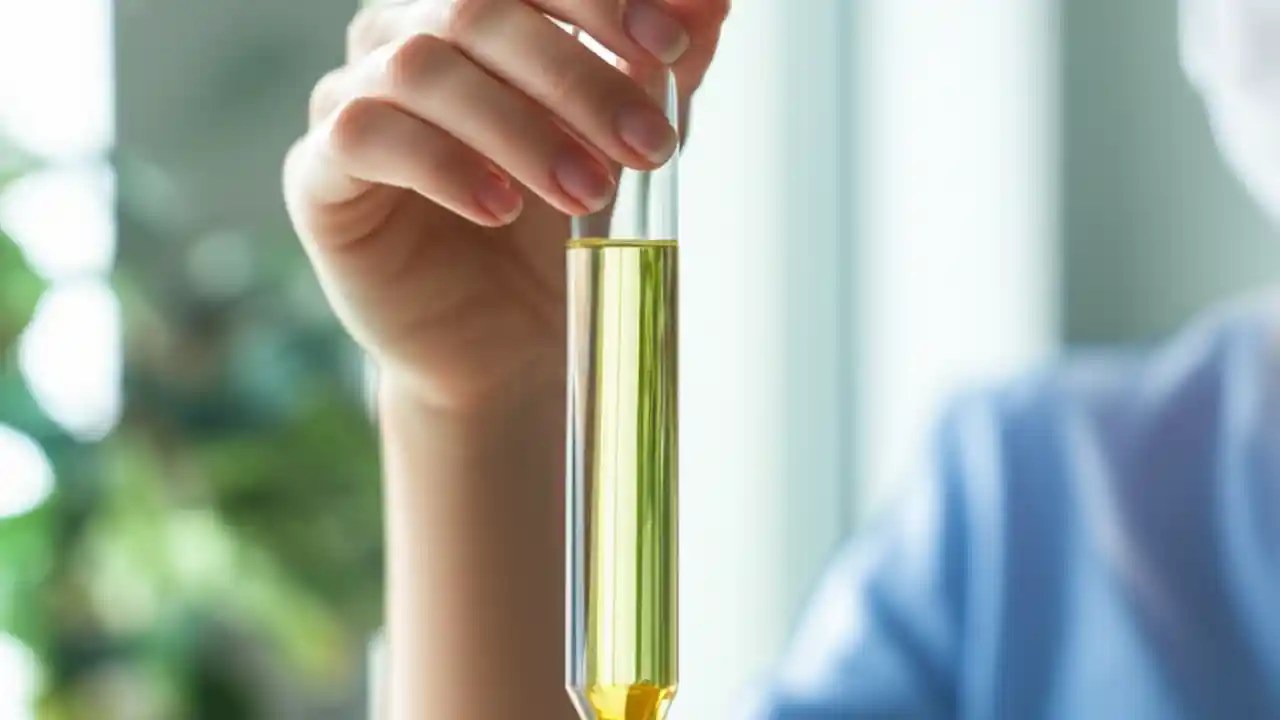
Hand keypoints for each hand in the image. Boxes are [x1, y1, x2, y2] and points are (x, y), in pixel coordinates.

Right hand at [283, 0, 727, 412]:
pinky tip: (500, 208)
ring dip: (520, 127)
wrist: (506, 340)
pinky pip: (364, 137)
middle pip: (477, 10)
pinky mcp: (318, 171)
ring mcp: (352, 97)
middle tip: (649, 147)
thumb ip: (658, 65)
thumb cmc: (557, 227)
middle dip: (578, 76)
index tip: (674, 49)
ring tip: (588, 191)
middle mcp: (403, 36)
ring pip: (422, 69)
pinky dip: (442, 165)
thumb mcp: (619, 137)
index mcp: (472, 11)